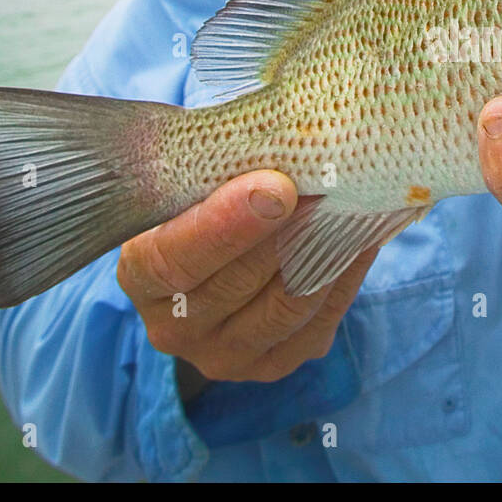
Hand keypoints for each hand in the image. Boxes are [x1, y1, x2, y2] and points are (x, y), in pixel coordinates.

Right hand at [117, 170, 377, 391]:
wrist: (221, 257)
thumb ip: (218, 171)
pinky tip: (361, 235)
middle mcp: (174, 328)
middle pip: (235, 284)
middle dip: (287, 231)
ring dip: (324, 252)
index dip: (225, 225)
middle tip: (328, 185)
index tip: (276, 185)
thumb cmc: (205, 203)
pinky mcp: (273, 363)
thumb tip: (282, 138)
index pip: (174, 260)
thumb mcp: (192, 184)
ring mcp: (225, 355)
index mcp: (141, 277)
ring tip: (351, 203)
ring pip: (285, 307)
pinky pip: (318, 322)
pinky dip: (344, 275)